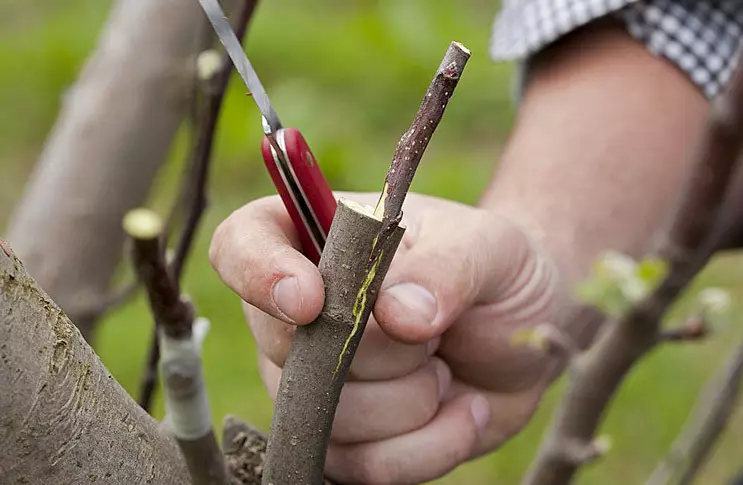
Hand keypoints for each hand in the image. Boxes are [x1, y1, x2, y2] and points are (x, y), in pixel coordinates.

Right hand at [209, 192, 559, 483]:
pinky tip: (462, 409)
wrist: (523, 334)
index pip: (241, 246)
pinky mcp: (348, 440)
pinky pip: (364, 466)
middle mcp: (300, 314)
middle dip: (380, 351)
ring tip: (448, 367)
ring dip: (414, 399)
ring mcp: (316, 383)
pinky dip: (430, 444)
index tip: (312, 301)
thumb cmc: (494, 271)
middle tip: (435, 331)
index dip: (258, 274)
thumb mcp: (487, 248)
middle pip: (287, 348)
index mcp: (318, 239)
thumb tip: (398, 316)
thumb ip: (446, 270)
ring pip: (331, 417)